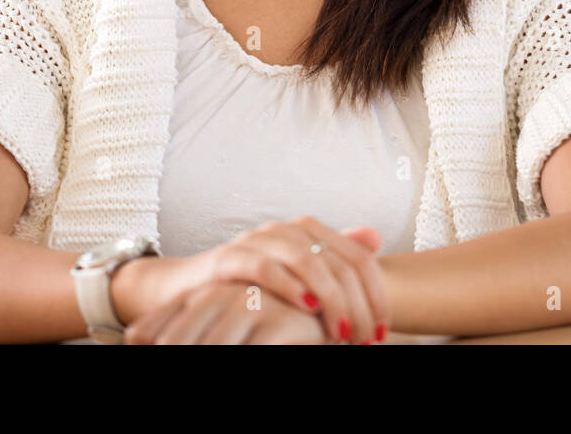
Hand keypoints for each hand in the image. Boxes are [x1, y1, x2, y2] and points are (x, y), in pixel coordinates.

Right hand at [115, 217, 388, 343]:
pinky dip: (289, 286)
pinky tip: (307, 307)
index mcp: (308, 231)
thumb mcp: (296, 275)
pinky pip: (265, 266)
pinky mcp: (230, 258)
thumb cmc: (249, 286)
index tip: (383, 330)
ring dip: (331, 298)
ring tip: (343, 331)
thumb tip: (376, 237)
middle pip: (338, 261)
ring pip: (307, 260)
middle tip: (366, 339)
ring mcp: (257, 241)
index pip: (358, 257)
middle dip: (357, 304)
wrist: (188, 290)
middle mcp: (286, 230)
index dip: (376, 294)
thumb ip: (334, 256)